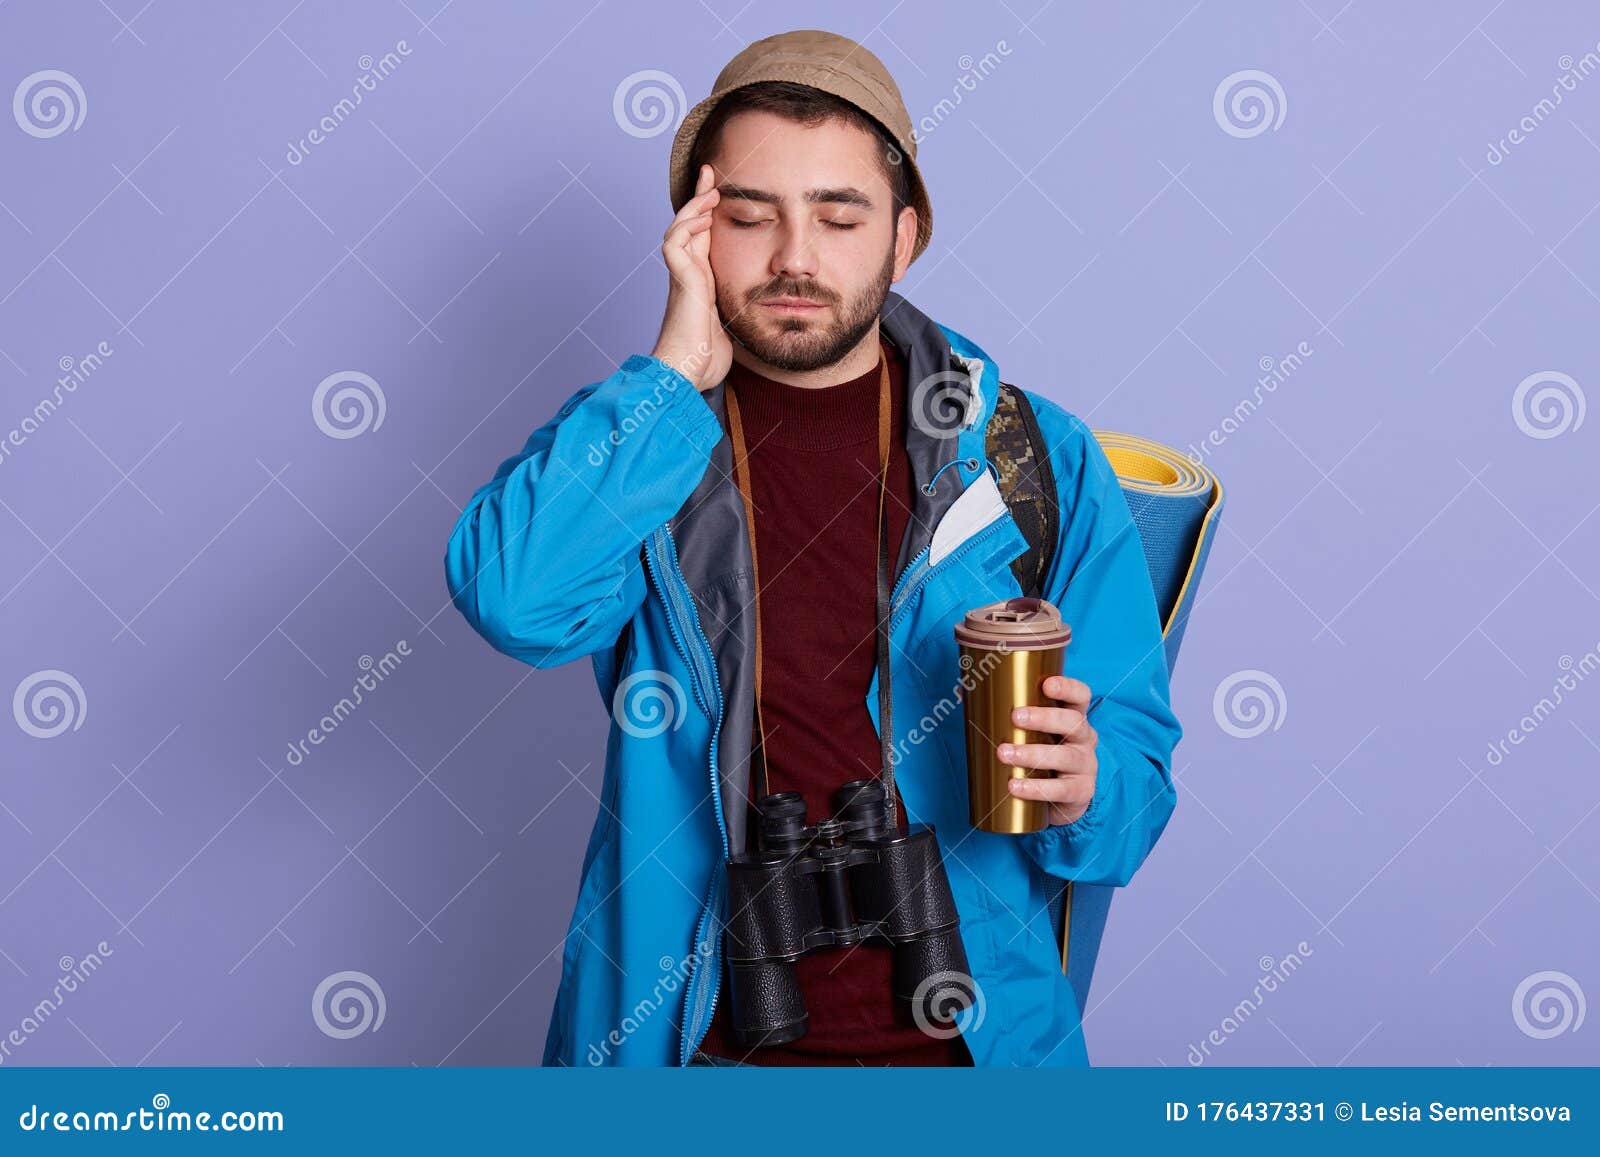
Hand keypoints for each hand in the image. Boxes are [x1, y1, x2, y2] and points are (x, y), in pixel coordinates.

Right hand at [652, 163, 731, 392]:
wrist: (688, 374)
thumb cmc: (707, 359)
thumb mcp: (734, 327)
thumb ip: (743, 312)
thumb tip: (771, 309)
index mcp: (702, 282)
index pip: (704, 238)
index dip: (709, 215)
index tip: (721, 191)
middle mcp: (689, 275)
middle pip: (690, 225)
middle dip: (699, 197)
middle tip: (710, 172)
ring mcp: (682, 277)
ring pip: (679, 229)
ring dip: (694, 207)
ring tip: (710, 190)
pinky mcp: (680, 283)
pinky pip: (674, 245)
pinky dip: (686, 228)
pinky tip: (702, 220)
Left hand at [999, 675, 1097, 825]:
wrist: (1065, 797)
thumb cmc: (1043, 753)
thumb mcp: (1035, 732)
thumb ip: (1008, 714)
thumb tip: (963, 691)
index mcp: (1074, 717)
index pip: (1080, 696)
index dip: (1068, 687)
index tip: (1046, 684)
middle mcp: (1084, 739)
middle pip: (1073, 723)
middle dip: (1044, 718)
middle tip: (1015, 717)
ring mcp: (1085, 766)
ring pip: (1065, 757)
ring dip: (1032, 754)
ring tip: (1004, 753)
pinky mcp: (1081, 791)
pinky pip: (1061, 790)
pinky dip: (1037, 788)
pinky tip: (1015, 786)